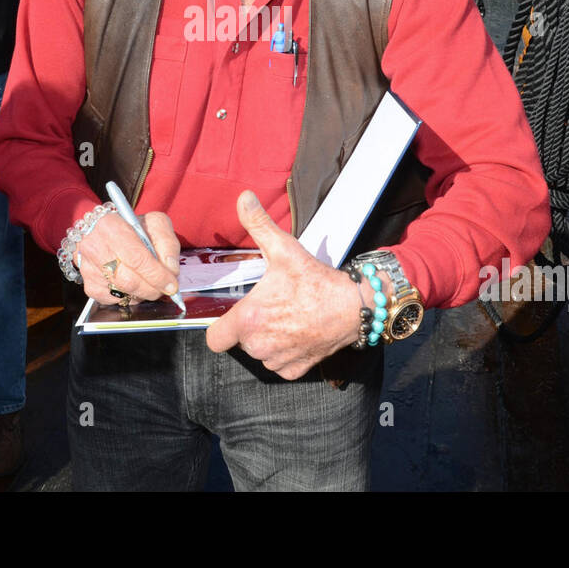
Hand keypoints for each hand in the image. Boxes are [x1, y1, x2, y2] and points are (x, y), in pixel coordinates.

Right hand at [76, 208, 180, 304]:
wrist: (103, 231)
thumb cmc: (131, 227)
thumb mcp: (155, 224)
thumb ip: (167, 243)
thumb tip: (171, 269)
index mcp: (111, 226)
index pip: (137, 259)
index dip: (157, 276)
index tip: (171, 285)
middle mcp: (94, 247)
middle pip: (128, 280)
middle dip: (152, 289)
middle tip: (164, 288)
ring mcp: (88, 267)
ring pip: (121, 293)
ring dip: (142, 294)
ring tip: (150, 284)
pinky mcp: (88, 284)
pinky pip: (113, 300)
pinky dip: (128, 298)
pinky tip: (134, 287)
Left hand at [206, 191, 362, 379]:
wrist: (354, 306)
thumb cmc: (315, 280)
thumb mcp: (284, 248)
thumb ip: (259, 224)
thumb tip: (244, 197)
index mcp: (249, 319)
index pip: (214, 339)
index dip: (220, 326)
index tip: (232, 314)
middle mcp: (259, 345)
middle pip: (240, 341)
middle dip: (250, 326)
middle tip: (270, 306)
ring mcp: (277, 360)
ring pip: (260, 353)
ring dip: (268, 339)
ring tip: (286, 317)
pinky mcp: (295, 370)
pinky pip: (279, 364)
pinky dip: (285, 352)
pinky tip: (298, 332)